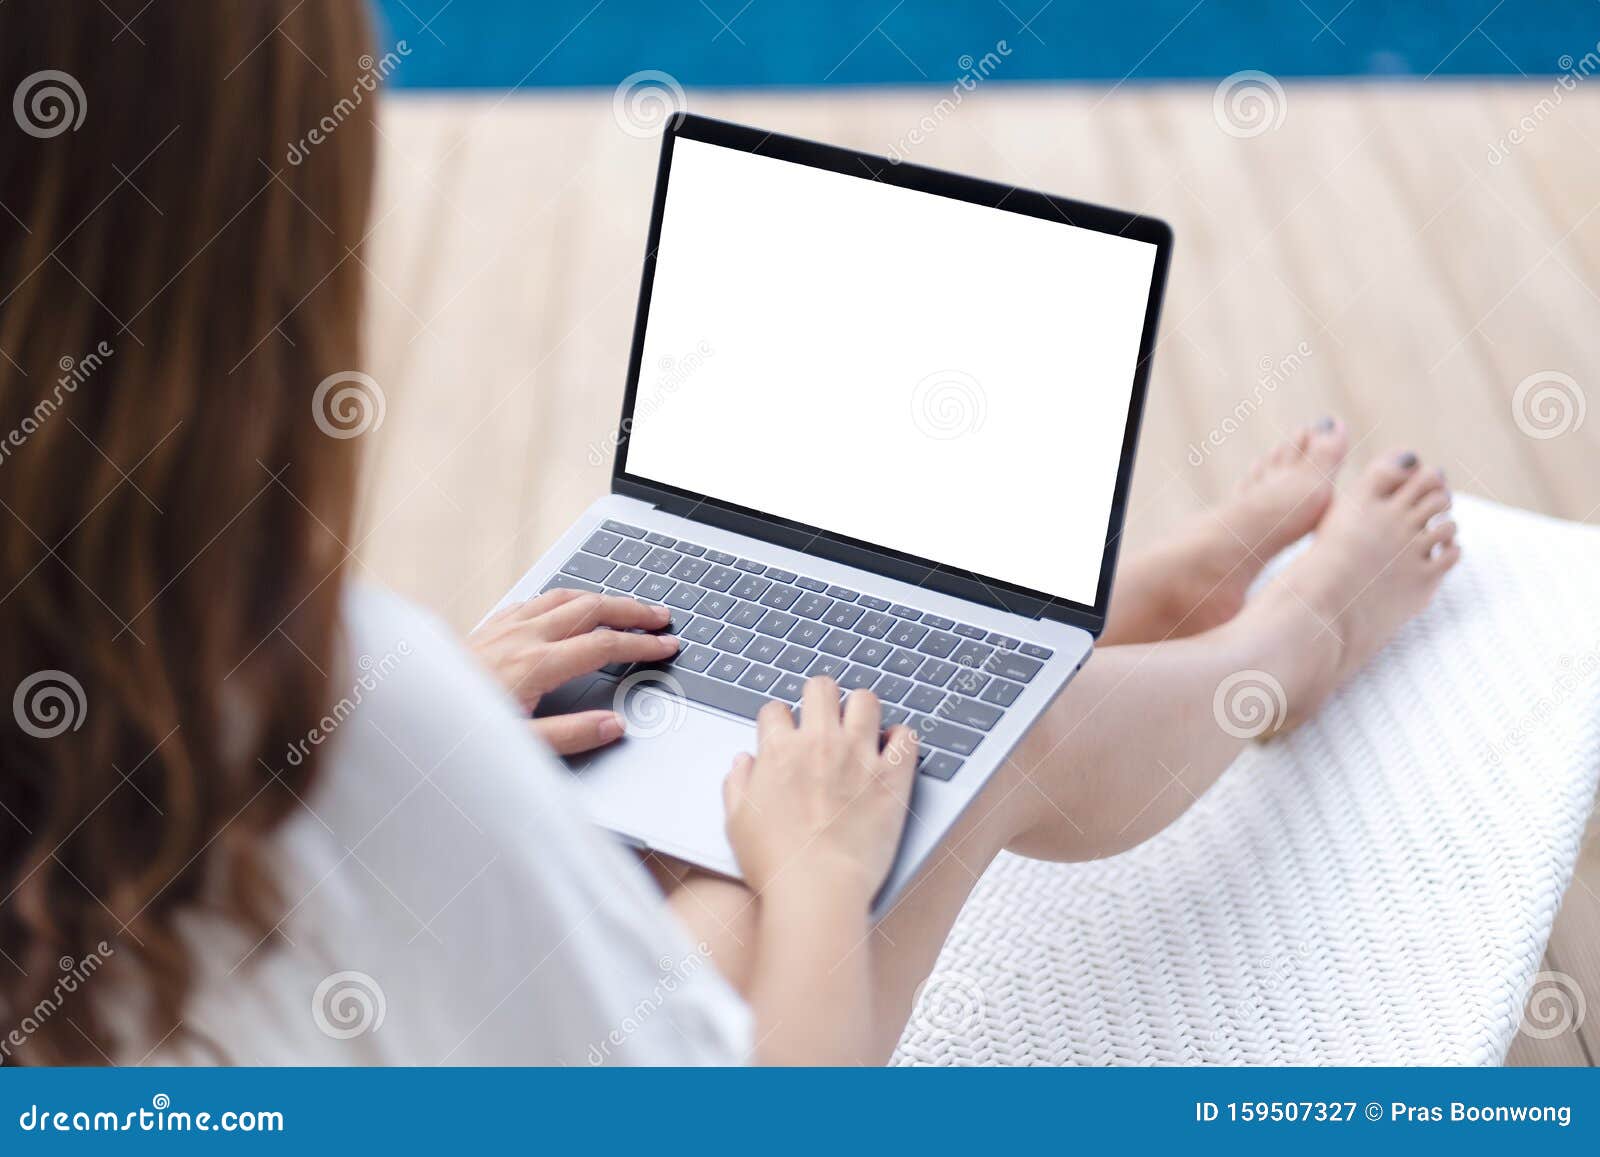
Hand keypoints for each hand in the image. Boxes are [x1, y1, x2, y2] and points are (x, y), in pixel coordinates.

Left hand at [468, 588, 678, 754]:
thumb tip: (614, 725)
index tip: (667, 645)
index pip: (604, 646)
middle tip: (661, 616)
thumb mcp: (518, 746)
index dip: (642, 644)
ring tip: (625, 605)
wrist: (405, 713)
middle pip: (591, 608)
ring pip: (564, 597)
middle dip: (632, 610)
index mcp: (536, 665)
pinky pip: (535, 599)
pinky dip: (565, 598)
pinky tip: (568, 605)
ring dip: (601, 598)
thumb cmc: (457, 734)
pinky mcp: (489, 627)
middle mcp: (522, 637)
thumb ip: (570, 735)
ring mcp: (504, 627)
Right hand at [723, 678, 918, 902]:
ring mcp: (859, 756)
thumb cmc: (775, 862)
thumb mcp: (737, 822)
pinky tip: (893, 748)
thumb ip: (737, 784)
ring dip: (861, 708)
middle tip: (823, 716)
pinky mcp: (892, 777)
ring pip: (865, 700)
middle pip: (821, 688)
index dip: (778, 721)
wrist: (817, 889)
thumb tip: (744, 763)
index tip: (785, 735)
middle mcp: (819, 743)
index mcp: (779, 751)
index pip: (776, 710)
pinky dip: (901, 737)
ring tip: (860, 725)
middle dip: (819, 697)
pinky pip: (906, 736)